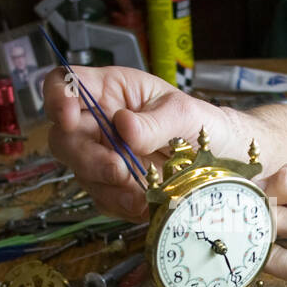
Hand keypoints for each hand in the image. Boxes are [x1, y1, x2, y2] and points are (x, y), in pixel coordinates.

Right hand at [44, 65, 241, 219]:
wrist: (229, 163)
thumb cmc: (205, 126)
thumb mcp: (187, 115)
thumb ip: (155, 121)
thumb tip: (123, 126)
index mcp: (113, 92)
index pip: (67, 83)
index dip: (57, 96)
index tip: (67, 114)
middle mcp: (101, 123)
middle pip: (63, 136)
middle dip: (85, 155)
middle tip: (117, 168)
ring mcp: (104, 156)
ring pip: (80, 172)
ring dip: (105, 184)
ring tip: (140, 190)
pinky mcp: (114, 187)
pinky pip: (102, 199)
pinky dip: (121, 204)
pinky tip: (145, 202)